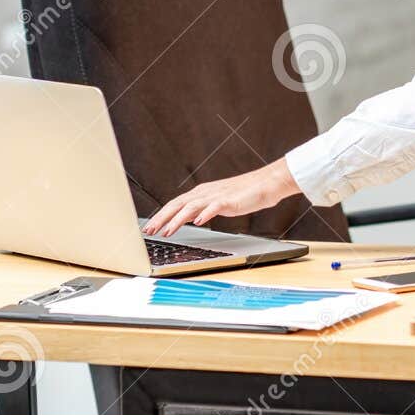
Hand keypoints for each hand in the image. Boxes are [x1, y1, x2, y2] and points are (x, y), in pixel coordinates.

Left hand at [143, 158, 299, 233]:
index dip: (160, 216)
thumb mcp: (217, 203)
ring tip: (167, 231)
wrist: (265, 183)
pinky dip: (205, 213)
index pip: (175, 204)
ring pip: (191, 207)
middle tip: (149, 231)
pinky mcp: (229, 200)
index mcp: (200, 193)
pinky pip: (214, 207)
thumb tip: (187, 218)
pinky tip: (198, 221)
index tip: (149, 227)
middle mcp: (204, 193)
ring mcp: (216, 195)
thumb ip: (202, 209)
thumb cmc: (243, 194)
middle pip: (177, 204)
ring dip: (177, 219)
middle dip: (161, 218)